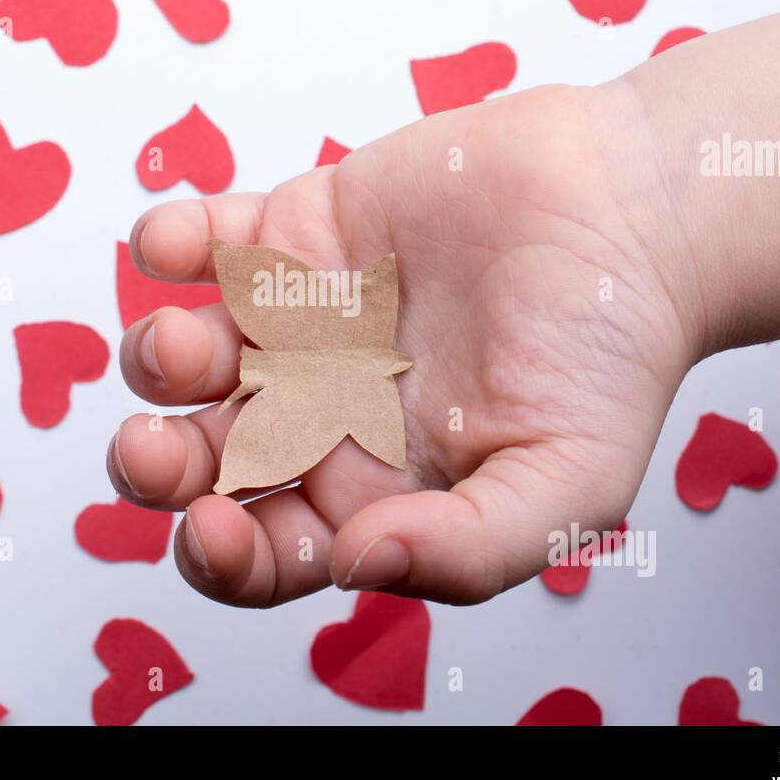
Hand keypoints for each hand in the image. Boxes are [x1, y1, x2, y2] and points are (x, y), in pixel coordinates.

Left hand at [109, 83, 700, 606]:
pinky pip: (204, 242)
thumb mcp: (570, 483)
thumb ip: (471, 548)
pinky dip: (169, 242)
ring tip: (186, 346)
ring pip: (189, 356)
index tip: (213, 529)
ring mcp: (298, 324)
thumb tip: (363, 567)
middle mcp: (318, 413)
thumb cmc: (609, 354)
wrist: (630, 213)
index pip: (267, 549)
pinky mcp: (295, 234)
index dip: (224, 556)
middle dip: (158, 464)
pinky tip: (174, 248)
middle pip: (204, 459)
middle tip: (150, 447)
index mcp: (370, 491)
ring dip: (161, 359)